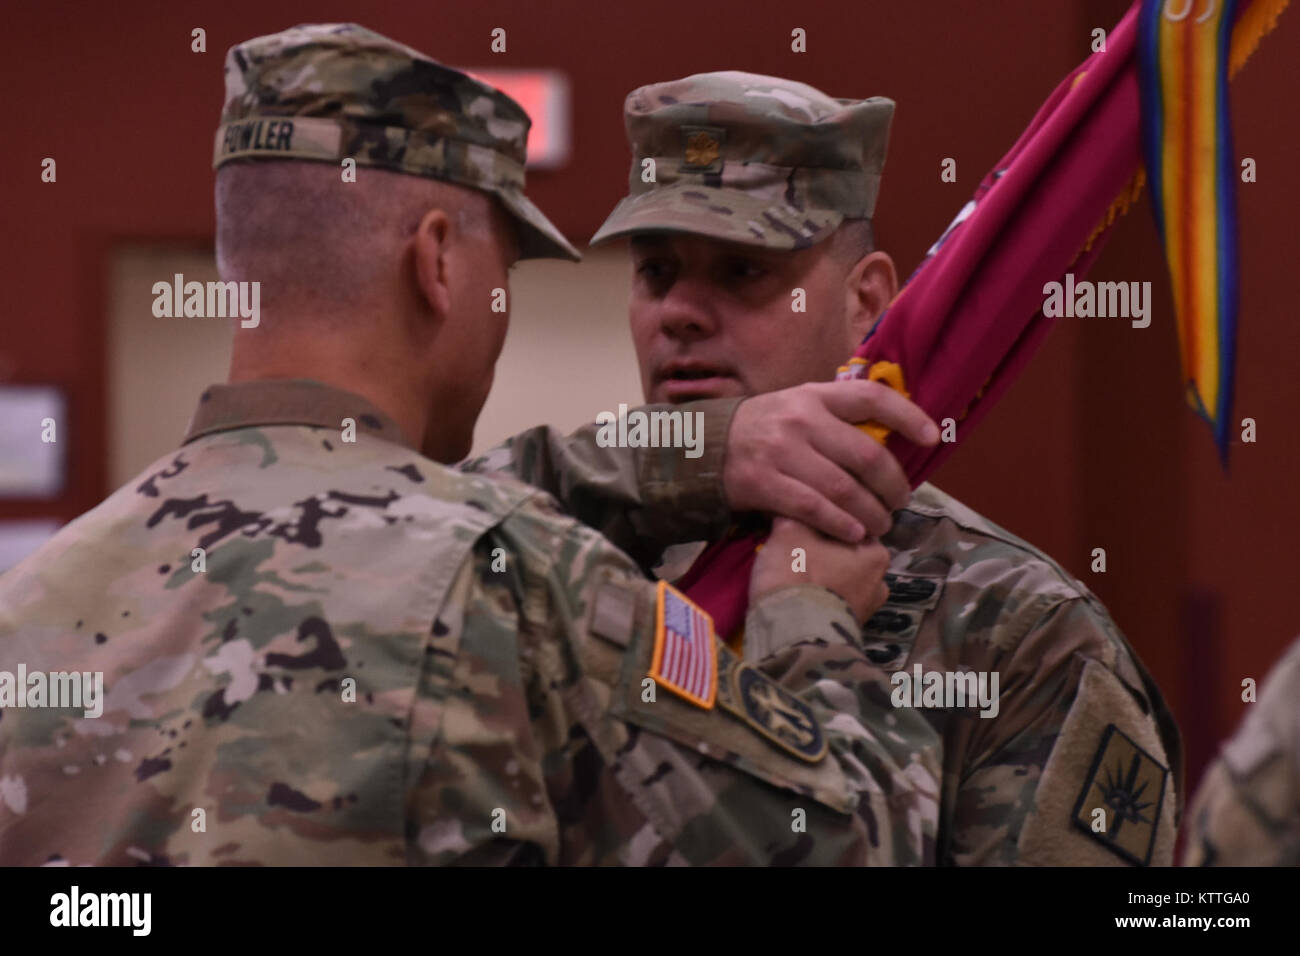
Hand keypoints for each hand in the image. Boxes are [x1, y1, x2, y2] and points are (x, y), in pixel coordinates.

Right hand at [723, 380, 938, 542]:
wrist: (704, 447)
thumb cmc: (765, 429)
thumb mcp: (798, 406)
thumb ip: (838, 417)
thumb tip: (892, 437)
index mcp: (815, 396)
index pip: (871, 398)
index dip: (907, 416)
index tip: (933, 436)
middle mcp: (801, 420)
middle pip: (866, 455)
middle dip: (893, 485)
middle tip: (901, 501)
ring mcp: (781, 452)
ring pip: (844, 489)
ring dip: (872, 513)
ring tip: (882, 525)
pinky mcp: (763, 483)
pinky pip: (814, 509)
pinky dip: (841, 524)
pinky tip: (855, 533)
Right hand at [750, 517, 890, 624]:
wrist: (792, 633)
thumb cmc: (798, 573)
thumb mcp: (789, 530)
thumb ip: (796, 513)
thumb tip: (791, 507)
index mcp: (877, 553)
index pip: (853, 526)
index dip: (826, 520)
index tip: (804, 522)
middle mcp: (881, 582)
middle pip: (847, 556)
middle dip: (826, 551)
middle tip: (796, 546)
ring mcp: (866, 611)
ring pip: (840, 582)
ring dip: (822, 577)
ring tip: (794, 573)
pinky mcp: (848, 631)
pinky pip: (832, 604)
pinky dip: (819, 597)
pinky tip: (798, 594)